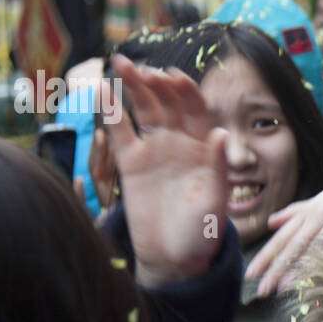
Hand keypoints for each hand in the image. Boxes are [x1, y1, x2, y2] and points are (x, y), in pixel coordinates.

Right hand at [104, 55, 228, 288]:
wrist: (174, 257)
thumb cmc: (202, 231)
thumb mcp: (215, 200)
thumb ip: (217, 166)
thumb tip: (220, 133)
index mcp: (205, 147)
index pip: (196, 110)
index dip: (186, 91)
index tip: (174, 76)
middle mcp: (181, 142)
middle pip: (168, 103)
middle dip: (157, 83)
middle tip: (142, 69)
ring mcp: (155, 149)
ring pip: (144, 109)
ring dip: (134, 86)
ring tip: (121, 64)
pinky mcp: (131, 162)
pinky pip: (121, 131)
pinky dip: (111, 110)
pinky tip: (101, 89)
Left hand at [246, 172, 322, 296]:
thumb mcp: (313, 201)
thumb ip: (292, 213)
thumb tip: (270, 222)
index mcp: (304, 214)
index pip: (280, 238)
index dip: (265, 256)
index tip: (250, 273)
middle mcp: (315, 219)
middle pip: (292, 246)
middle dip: (275, 268)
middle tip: (262, 289)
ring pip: (312, 248)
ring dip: (297, 268)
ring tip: (282, 288)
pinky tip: (318, 274)